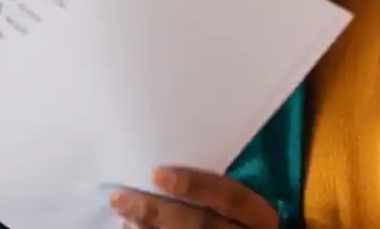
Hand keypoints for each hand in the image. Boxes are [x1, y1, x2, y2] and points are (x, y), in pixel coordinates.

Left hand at [110, 167, 277, 228]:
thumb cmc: (241, 211)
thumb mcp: (241, 197)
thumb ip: (219, 181)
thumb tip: (170, 157)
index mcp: (258, 215)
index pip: (232, 197)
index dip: (196, 184)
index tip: (157, 173)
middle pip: (201, 224)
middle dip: (157, 211)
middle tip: (121, 197)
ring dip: (147, 227)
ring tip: (122, 212)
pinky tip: (131, 228)